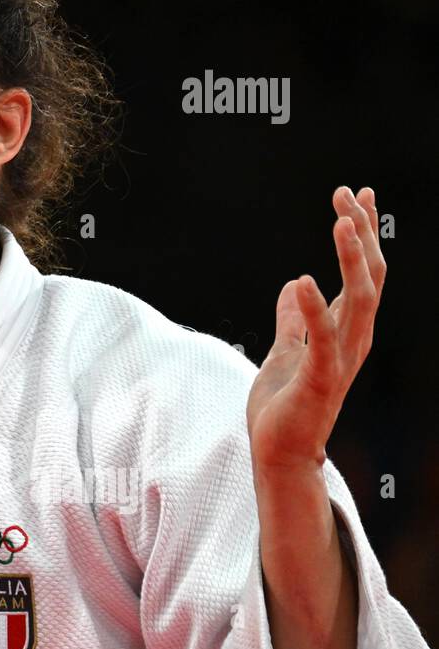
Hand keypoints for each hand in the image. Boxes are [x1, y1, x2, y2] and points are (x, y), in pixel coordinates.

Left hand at [247, 186, 384, 471]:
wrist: (279, 453)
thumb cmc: (284, 407)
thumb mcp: (286, 350)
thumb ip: (293, 320)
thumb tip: (294, 285)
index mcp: (345, 331)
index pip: (362, 273)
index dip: (361, 234)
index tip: (355, 195)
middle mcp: (352, 341)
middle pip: (369, 277)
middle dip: (361, 234)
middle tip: (349, 195)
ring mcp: (339, 360)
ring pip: (358, 301)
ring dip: (352, 260)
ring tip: (340, 223)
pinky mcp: (318, 380)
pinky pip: (322, 339)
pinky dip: (314, 309)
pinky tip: (303, 280)